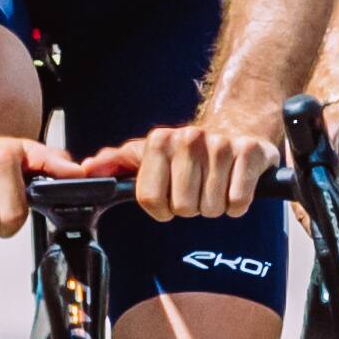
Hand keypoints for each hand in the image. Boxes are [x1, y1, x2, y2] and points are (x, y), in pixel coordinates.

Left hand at [97, 104, 283, 221]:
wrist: (235, 130)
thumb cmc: (186, 152)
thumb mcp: (147, 154)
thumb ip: (115, 163)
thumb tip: (88, 170)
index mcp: (161, 140)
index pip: (149, 199)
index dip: (160, 209)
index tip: (168, 199)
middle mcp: (190, 138)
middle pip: (183, 207)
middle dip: (190, 207)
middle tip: (197, 189)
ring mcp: (222, 145)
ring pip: (211, 208)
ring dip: (214, 205)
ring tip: (215, 185)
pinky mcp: (251, 153)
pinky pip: (238, 202)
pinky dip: (237, 204)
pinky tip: (234, 185)